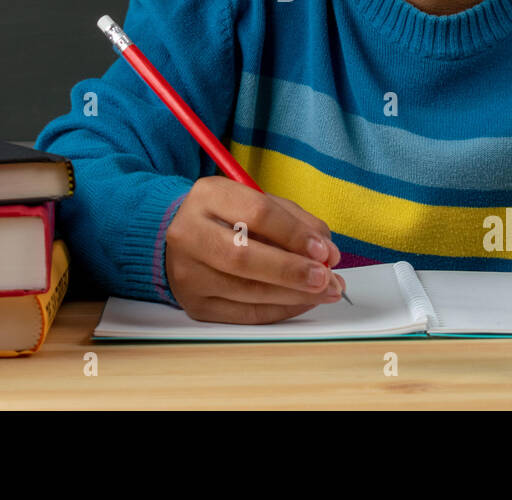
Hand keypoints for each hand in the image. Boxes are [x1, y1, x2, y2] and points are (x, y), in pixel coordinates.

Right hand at [165, 175, 345, 323]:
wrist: (185, 236)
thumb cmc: (230, 217)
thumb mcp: (259, 202)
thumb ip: (295, 221)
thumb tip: (327, 253)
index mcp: (208, 197)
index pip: (257, 214)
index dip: (295, 235)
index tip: (324, 251)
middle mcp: (189, 234)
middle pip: (245, 258)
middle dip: (293, 271)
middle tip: (327, 279)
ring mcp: (188, 273)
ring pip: (247, 291)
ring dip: (294, 295)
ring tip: (325, 292)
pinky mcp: (195, 304)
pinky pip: (245, 314)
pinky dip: (280, 310)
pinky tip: (301, 302)